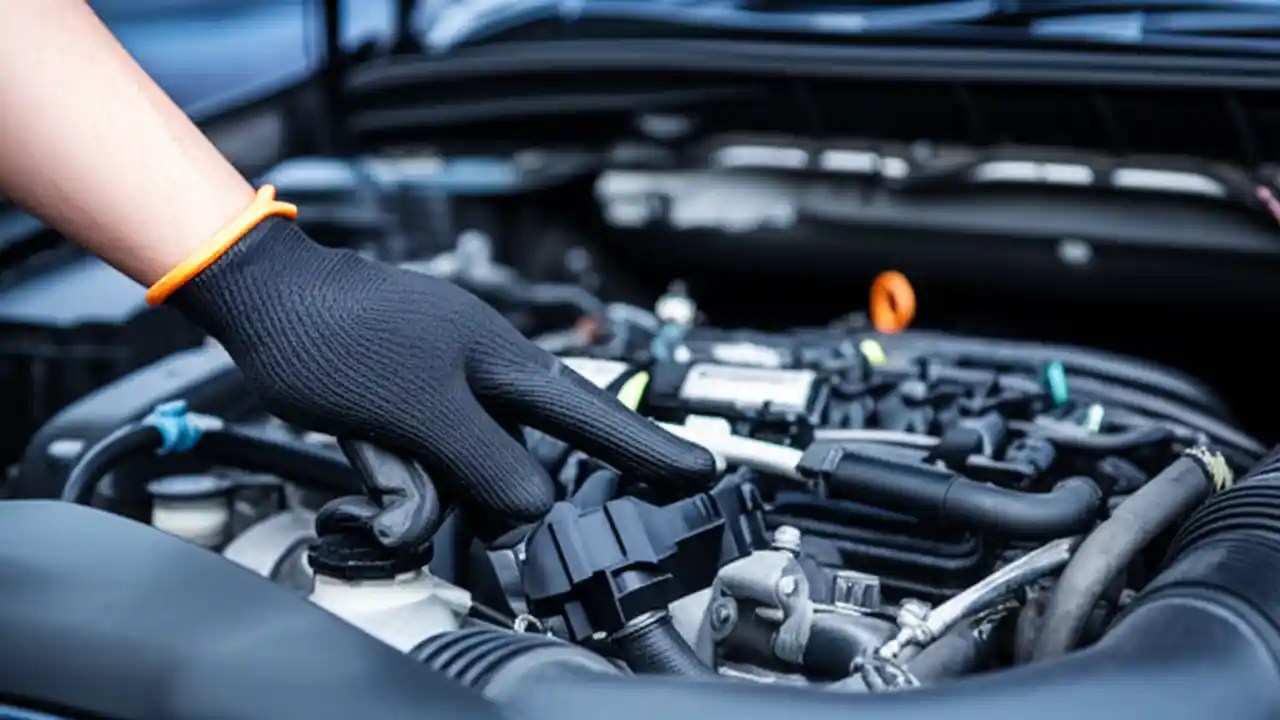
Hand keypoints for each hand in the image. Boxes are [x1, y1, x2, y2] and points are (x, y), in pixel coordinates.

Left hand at [171, 218, 716, 520]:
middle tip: (494, 515)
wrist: (260, 297)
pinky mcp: (405, 408)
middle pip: (522, 455)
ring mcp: (443, 390)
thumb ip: (484, 462)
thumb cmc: (336, 334)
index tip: (700, 469)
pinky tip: (364, 466)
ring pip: (465, 468)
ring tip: (380, 459)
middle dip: (500, 493)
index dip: (650, 449)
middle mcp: (483, 375)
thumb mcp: (420, 409)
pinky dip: (396, 481)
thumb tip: (531, 509)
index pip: (595, 414)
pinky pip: (421, 464)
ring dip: (426, 488)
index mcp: (504, 362)